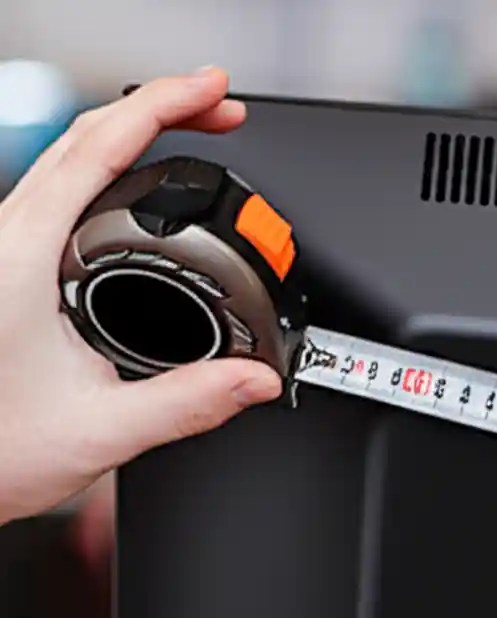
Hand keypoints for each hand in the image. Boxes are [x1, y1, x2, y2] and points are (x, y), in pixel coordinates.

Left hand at [0, 68, 280, 524]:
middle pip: (88, 136)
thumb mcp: (100, 430)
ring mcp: (1, 247)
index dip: (165, 105)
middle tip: (221, 107)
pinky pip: (59, 190)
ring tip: (192, 135)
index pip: (102, 149)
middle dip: (162, 107)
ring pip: (69, 157)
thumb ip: (188, 403)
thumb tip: (254, 378)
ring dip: (134, 134)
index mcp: (21, 255)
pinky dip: (109, 168)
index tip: (213, 90)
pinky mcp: (5, 264)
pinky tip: (140, 192)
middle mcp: (5, 238)